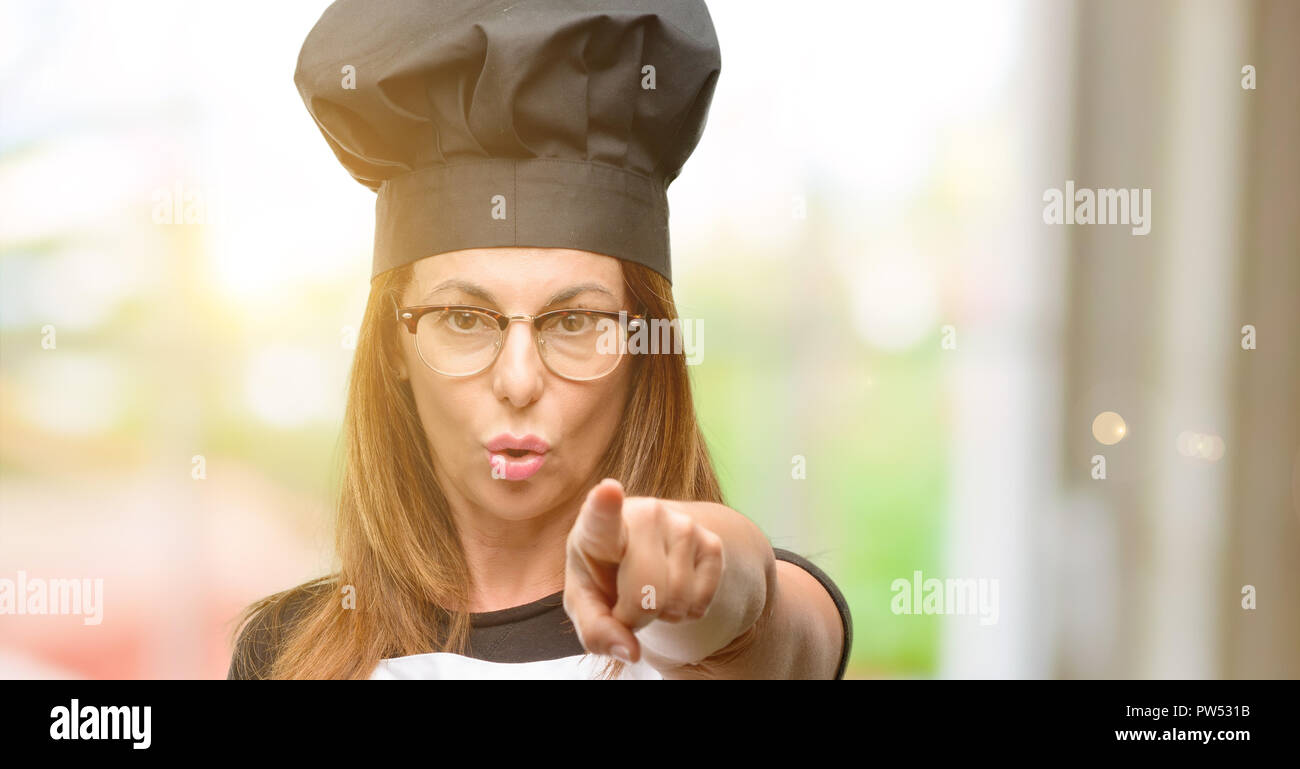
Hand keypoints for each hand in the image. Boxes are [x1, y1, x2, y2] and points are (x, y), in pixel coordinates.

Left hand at [563, 478, 724, 663]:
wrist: (646, 554)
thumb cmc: (604, 577)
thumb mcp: (586, 603)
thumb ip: (596, 630)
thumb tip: (629, 651)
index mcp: (599, 525)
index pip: (602, 515)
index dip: (605, 504)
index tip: (608, 491)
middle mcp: (645, 514)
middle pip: (645, 592)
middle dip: (635, 616)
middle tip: (625, 605)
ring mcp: (683, 525)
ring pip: (676, 601)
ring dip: (662, 614)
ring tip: (650, 592)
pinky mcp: (712, 542)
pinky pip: (700, 603)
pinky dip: (686, 613)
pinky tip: (673, 590)